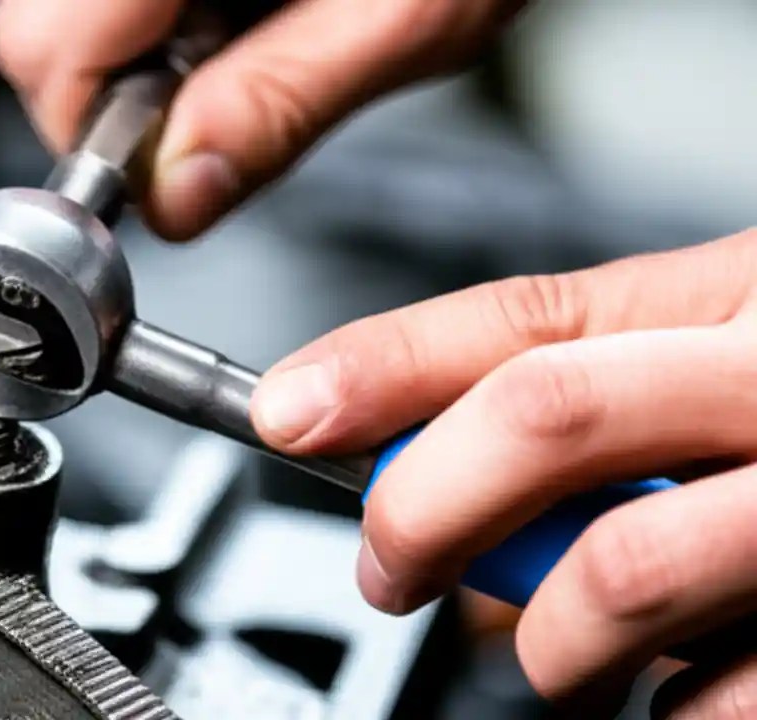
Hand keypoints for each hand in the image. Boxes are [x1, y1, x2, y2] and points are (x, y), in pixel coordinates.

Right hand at [0, 0, 525, 240]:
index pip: (45, 49)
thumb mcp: (410, 11)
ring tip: (244, 28)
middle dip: (110, 95)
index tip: (170, 162)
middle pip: (33, 29)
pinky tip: (233, 5)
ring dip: (134, 53)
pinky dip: (149, 18)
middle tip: (217, 93)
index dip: (101, 133)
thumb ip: (284, 100)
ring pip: (60, 9)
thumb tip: (179, 195)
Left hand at [250, 228, 756, 716]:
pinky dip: (669, 713)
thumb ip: (585, 432)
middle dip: (426, 505)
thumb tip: (443, 524)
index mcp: (735, 306)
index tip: (286, 410)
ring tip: (564, 660)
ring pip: (617, 572)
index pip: (524, 318)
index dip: (383, 366)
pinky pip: (715, 700)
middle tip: (389, 570)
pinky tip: (689, 687)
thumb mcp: (712, 387)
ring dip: (548, 644)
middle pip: (547, 416)